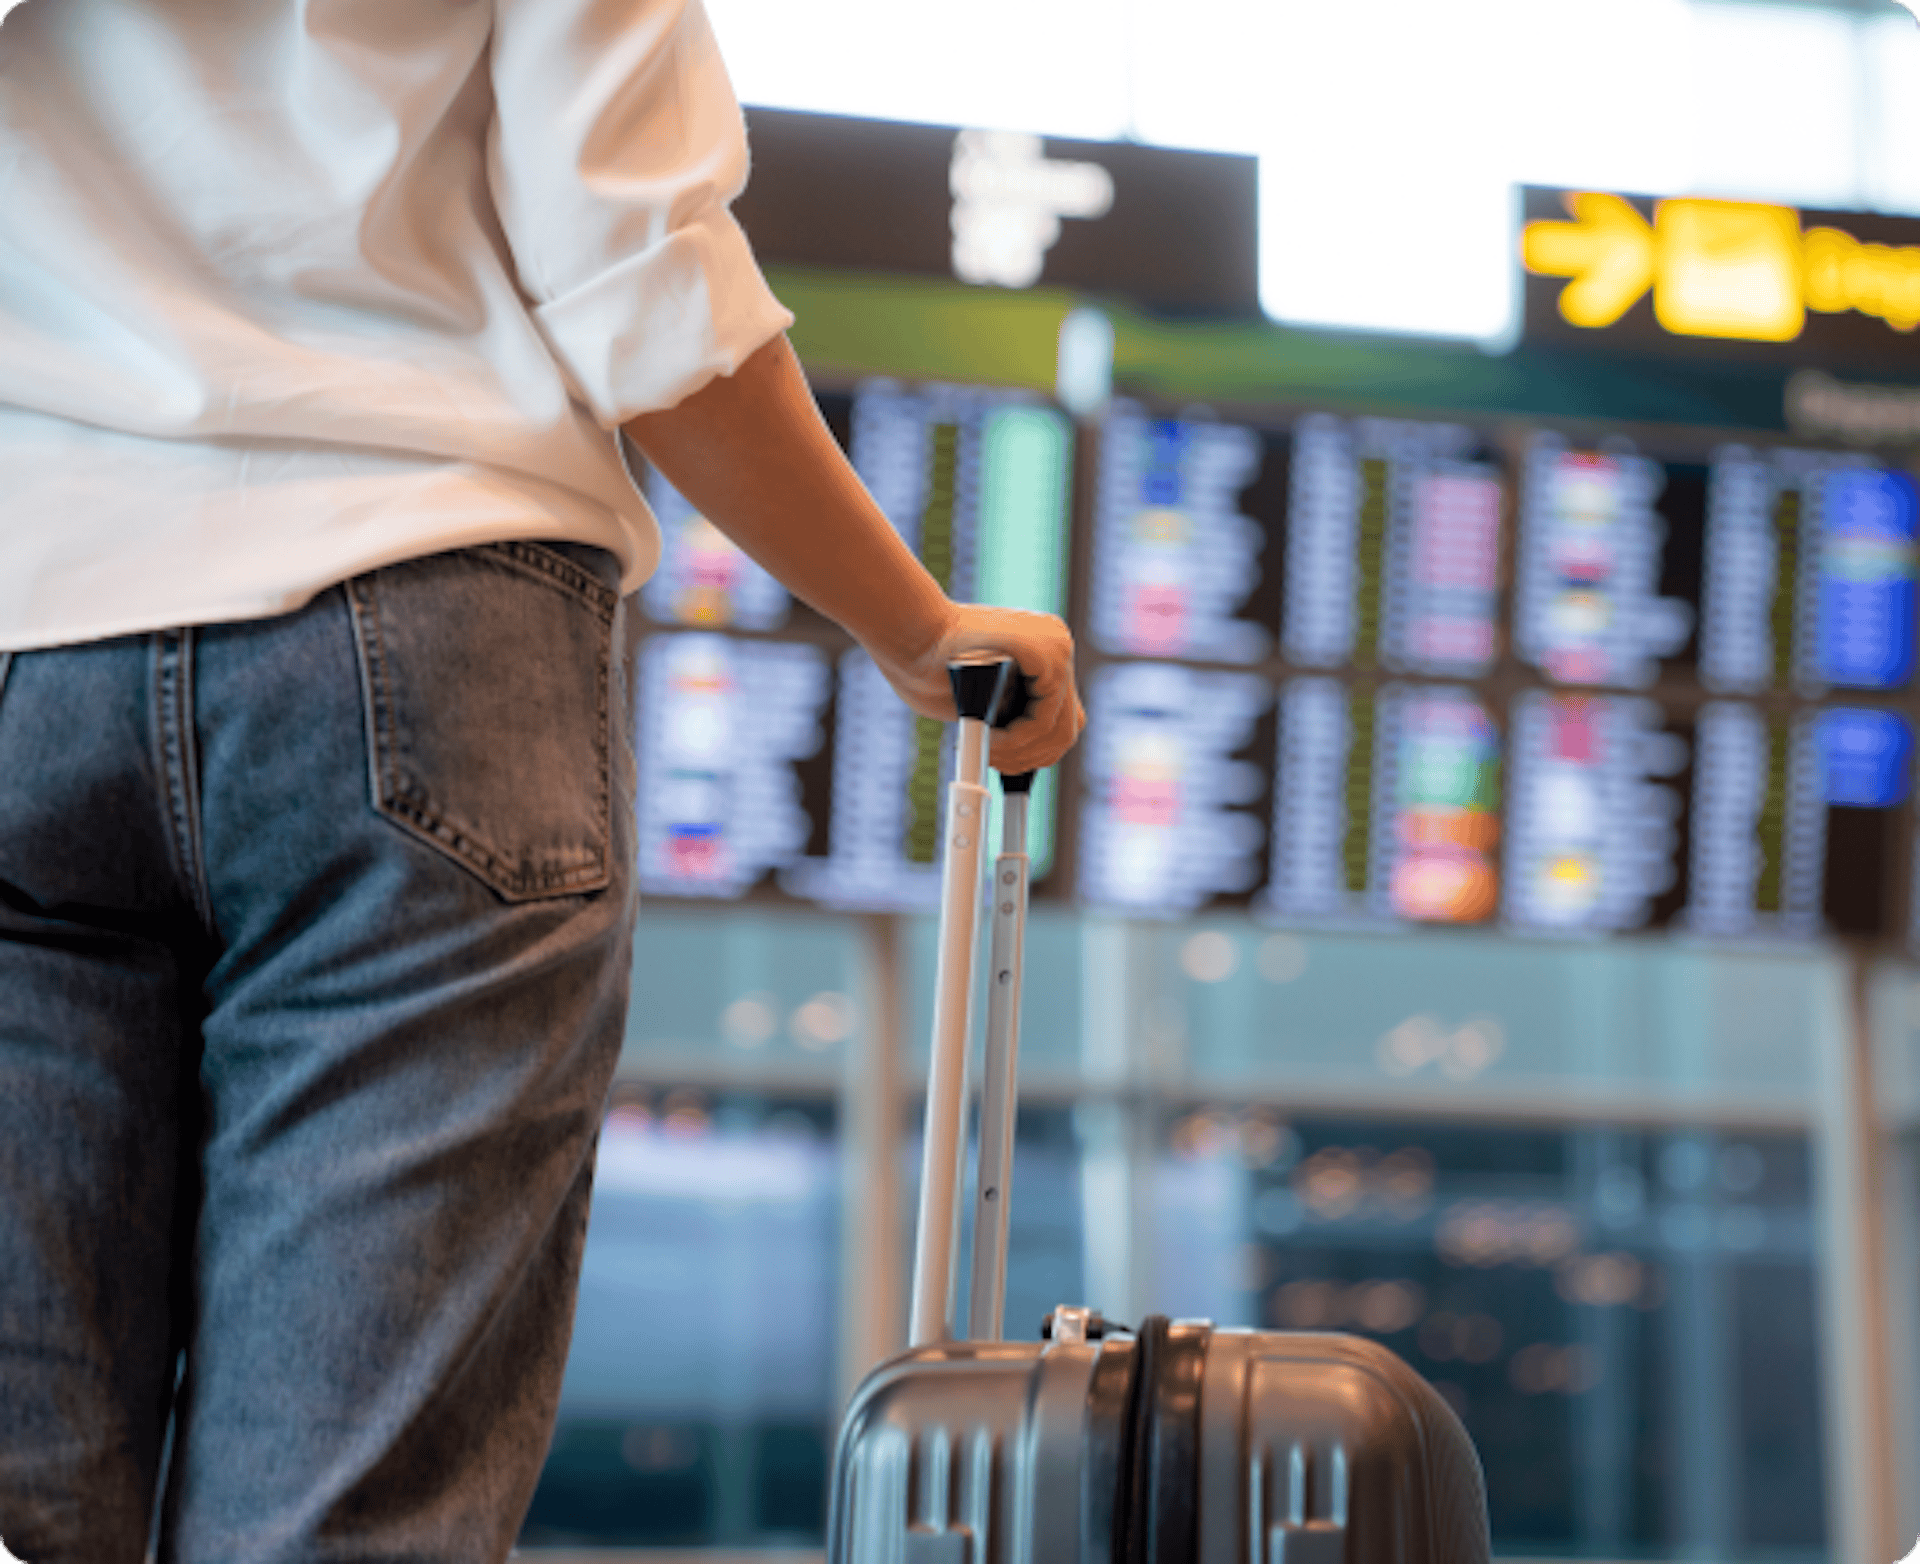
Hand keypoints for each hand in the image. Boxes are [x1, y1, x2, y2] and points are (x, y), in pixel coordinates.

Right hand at [866, 602, 1086, 774]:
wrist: (910, 636)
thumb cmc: (933, 664)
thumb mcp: (984, 695)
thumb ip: (1012, 714)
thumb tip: (1030, 755)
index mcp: (1046, 650)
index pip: (1062, 715)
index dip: (1035, 748)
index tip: (1004, 761)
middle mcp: (1058, 644)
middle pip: (1068, 724)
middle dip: (1030, 756)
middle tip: (996, 763)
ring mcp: (1056, 646)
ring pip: (1059, 727)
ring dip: (1020, 751)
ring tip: (988, 752)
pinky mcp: (1045, 653)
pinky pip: (1044, 719)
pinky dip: (1017, 739)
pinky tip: (989, 739)